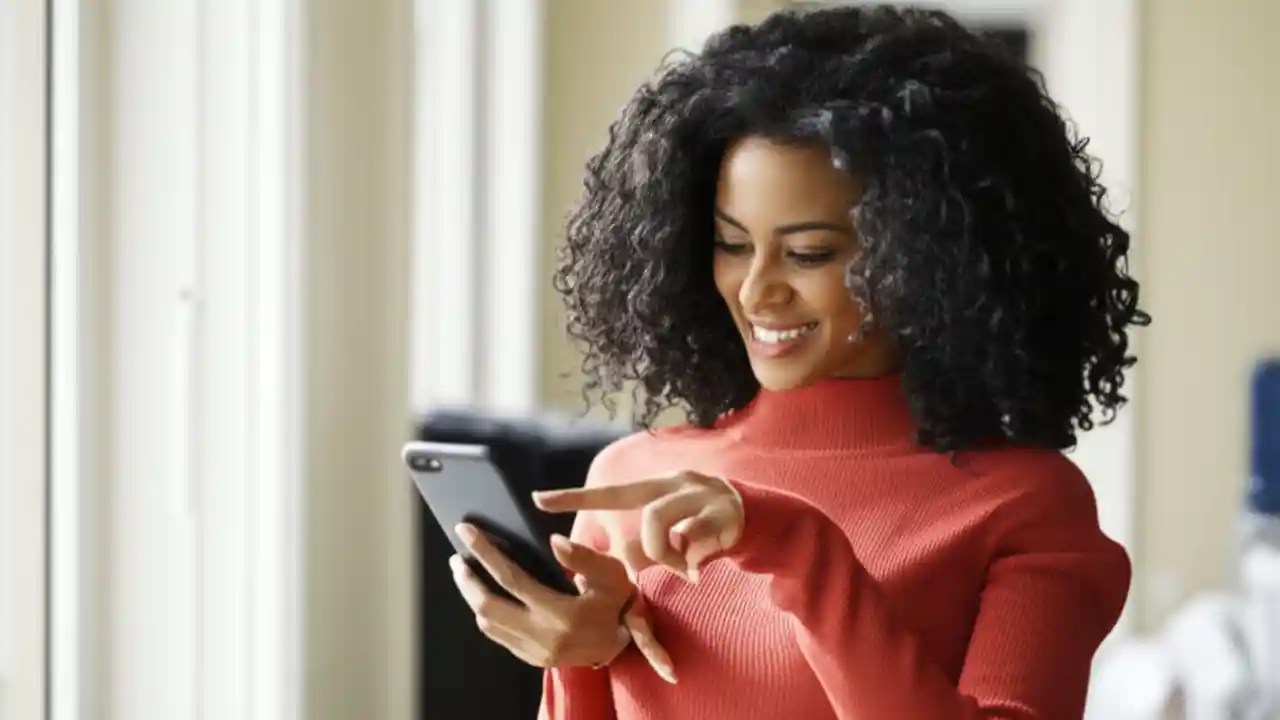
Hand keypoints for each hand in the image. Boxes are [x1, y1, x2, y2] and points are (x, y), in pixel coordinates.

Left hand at [451, 523, 676, 682]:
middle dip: (467, 580)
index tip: (466, 531)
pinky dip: (486, 612)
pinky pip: (498, 635)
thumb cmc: (617, 603)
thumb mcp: (612, 575)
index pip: (512, 579)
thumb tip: (552, 541)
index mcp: (562, 614)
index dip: (485, 553)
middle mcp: (543, 636)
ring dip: (472, 596)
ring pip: (488, 624)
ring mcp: (535, 651)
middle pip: (488, 606)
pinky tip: (485, 595)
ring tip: (466, 573)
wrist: (625, 643)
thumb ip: (583, 557)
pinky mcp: (532, 658)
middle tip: (457, 558)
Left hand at [533, 471, 743, 583]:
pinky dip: (694, 564)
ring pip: (668, 525)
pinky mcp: (726, 516)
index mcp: (657, 487)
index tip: (538, 500)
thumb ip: (640, 542)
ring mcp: (704, 498)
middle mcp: (678, 484)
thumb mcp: (669, 525)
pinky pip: (700, 545)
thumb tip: (608, 568)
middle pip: (648, 516)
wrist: (758, 515)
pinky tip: (698, 573)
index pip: (611, 492)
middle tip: (655, 574)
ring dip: (670, 557)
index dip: (576, 497)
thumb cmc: (704, 524)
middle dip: (648, 551)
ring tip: (684, 570)